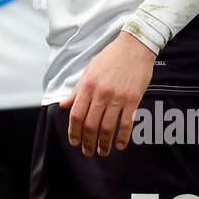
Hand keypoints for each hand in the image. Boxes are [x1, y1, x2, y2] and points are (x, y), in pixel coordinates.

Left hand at [60, 31, 156, 157]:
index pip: (76, 114)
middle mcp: (101, 93)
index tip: (74, 141)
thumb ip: (77, 91)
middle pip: (90, 124)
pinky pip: (127, 123)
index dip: (74, 131)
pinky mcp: (133, 99)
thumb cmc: (110, 57)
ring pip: (108, 127)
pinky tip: (120, 145)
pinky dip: (122, 137)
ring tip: (102, 152)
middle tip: (87, 152)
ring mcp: (118, 97)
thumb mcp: (88, 71)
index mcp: (88, 86)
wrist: (134, 46)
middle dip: (88, 142)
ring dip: (104, 143)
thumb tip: (64, 105)